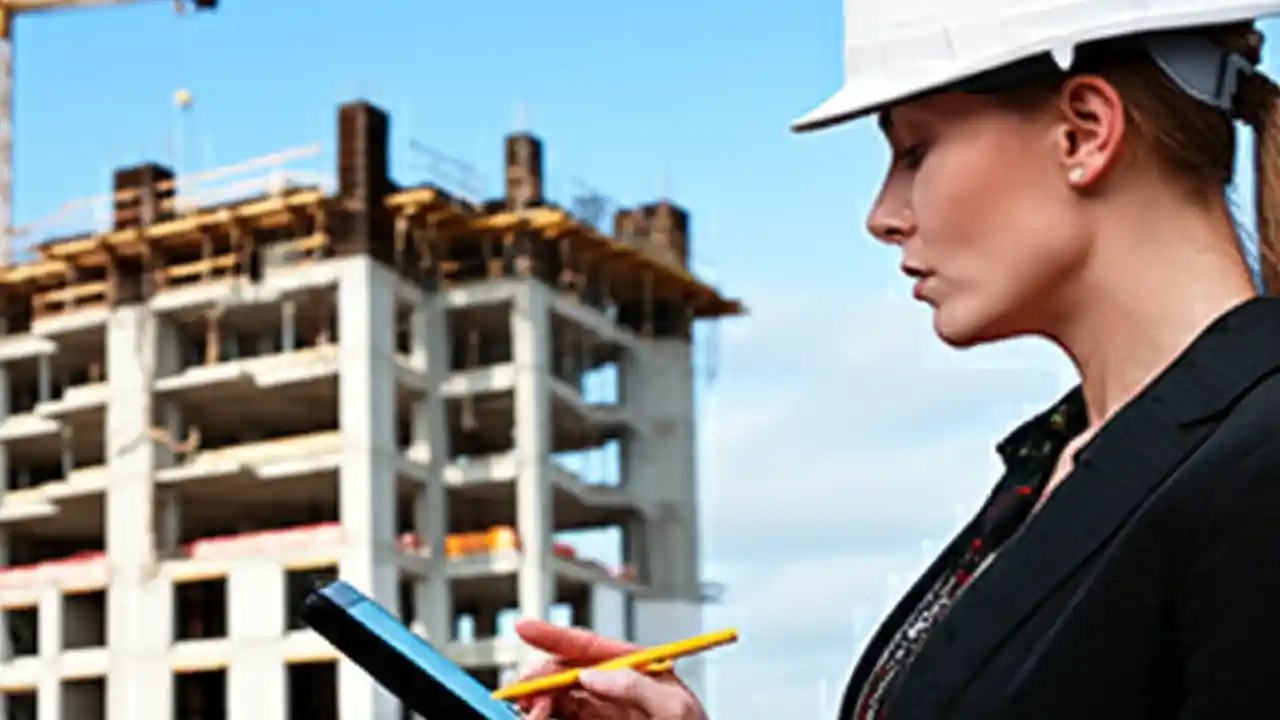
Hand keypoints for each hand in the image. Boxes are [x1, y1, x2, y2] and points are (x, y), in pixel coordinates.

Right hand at [507, 619, 708, 719]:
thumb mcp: (675, 710)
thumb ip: (634, 686)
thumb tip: (589, 674)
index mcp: (640, 669)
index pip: (592, 646)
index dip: (556, 635)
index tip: (524, 627)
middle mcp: (618, 687)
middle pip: (568, 672)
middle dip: (542, 677)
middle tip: (523, 693)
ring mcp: (606, 711)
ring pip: (560, 697)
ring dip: (540, 700)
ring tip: (531, 712)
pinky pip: (564, 719)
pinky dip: (545, 716)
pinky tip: (538, 718)